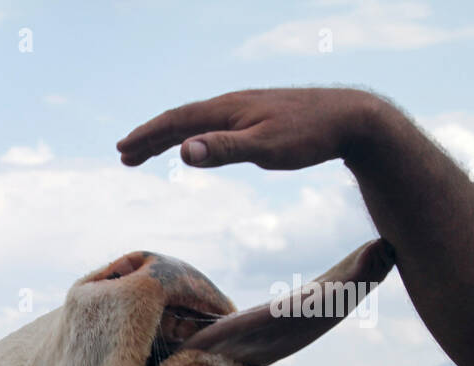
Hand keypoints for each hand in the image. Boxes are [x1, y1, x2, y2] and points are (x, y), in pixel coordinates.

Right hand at [116, 88, 390, 170]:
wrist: (351, 118)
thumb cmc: (309, 135)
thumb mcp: (265, 147)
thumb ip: (224, 149)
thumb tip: (183, 151)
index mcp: (227, 110)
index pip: (176, 121)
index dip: (147, 135)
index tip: (123, 150)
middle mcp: (231, 104)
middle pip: (181, 119)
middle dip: (150, 137)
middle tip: (124, 154)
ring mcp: (245, 108)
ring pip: (197, 121)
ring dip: (169, 136)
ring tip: (149, 152)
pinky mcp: (258, 116)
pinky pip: (214, 123)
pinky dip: (193, 134)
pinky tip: (197, 144)